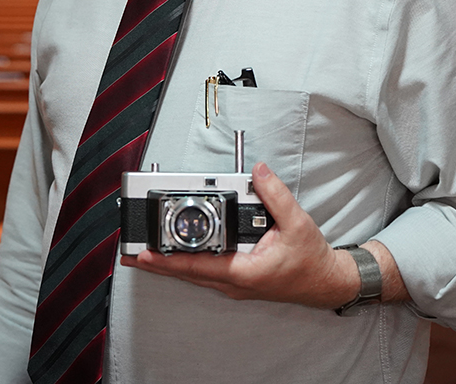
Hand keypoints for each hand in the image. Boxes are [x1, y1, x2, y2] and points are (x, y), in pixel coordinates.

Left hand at [119, 161, 357, 307]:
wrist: (325, 282)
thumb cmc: (312, 261)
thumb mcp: (297, 223)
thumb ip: (275, 195)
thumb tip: (258, 171)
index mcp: (244, 272)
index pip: (197, 266)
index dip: (167, 261)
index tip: (143, 255)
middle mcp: (233, 283)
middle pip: (186, 274)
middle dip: (157, 264)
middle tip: (130, 254)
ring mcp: (233, 284)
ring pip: (193, 275)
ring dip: (168, 264)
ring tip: (143, 253)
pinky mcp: (236, 280)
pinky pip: (204, 273)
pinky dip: (185, 263)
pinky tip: (174, 253)